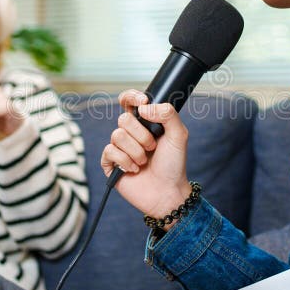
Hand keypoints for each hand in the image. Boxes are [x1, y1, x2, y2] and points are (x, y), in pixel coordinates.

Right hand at [101, 90, 191, 226]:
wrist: (168, 192)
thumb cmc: (174, 164)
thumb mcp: (179, 135)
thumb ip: (167, 113)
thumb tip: (144, 108)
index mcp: (144, 122)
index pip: (129, 101)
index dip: (132, 97)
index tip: (143, 103)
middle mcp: (130, 133)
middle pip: (124, 119)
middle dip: (141, 135)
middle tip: (152, 148)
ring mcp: (119, 148)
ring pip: (117, 135)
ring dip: (136, 151)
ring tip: (144, 161)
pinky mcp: (111, 163)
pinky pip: (110, 151)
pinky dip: (125, 161)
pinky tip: (134, 169)